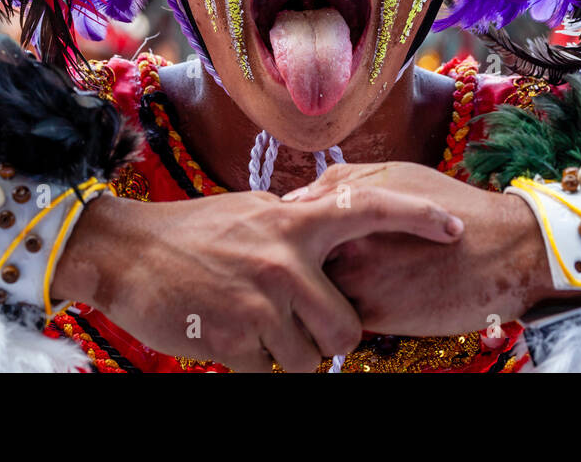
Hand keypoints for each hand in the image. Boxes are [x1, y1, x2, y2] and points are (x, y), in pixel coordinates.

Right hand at [54, 186, 463, 371]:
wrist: (126, 254)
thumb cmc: (193, 232)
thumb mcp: (253, 212)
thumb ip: (297, 223)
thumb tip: (336, 221)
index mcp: (294, 221)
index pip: (370, 208)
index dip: (417, 218)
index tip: (454, 229)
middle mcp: (285, 260)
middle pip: (347, 331)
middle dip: (330, 341)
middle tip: (302, 328)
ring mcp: (260, 302)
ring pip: (309, 360)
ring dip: (287, 354)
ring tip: (253, 323)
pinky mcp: (232, 339)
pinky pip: (268, 373)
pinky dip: (252, 363)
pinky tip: (227, 332)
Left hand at [286, 162, 575, 336]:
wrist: (505, 251)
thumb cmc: (454, 208)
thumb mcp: (398, 177)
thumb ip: (345, 184)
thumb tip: (299, 199)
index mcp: (349, 200)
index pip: (294, 219)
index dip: (296, 232)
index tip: (300, 240)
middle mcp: (345, 237)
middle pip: (297, 257)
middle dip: (299, 265)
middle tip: (309, 269)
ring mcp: (357, 278)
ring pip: (314, 292)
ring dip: (318, 293)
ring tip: (346, 287)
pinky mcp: (373, 314)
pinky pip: (340, 318)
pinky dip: (343, 315)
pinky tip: (373, 304)